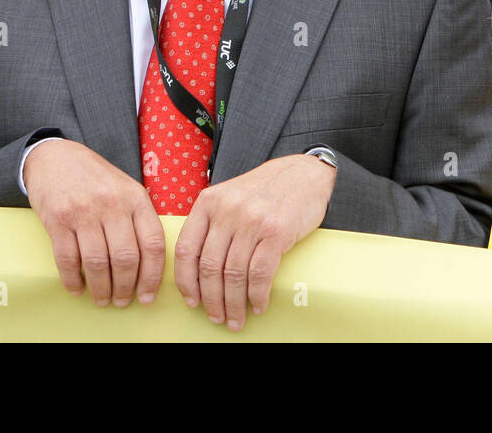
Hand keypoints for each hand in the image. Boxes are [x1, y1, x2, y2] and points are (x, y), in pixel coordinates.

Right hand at [24, 139, 165, 307]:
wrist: (56, 158)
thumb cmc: (96, 179)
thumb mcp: (126, 189)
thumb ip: (139, 218)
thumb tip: (151, 263)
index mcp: (136, 198)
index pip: (153, 243)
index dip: (153, 276)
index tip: (147, 295)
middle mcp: (112, 204)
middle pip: (126, 258)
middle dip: (126, 287)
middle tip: (122, 301)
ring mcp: (84, 211)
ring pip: (97, 263)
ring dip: (101, 288)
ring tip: (102, 299)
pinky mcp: (57, 219)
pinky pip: (67, 259)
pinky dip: (73, 280)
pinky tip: (77, 288)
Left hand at [174, 153, 334, 329]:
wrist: (305, 173)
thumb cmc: (267, 189)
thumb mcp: (230, 195)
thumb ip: (212, 222)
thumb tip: (198, 268)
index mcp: (209, 202)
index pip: (187, 249)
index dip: (186, 281)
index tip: (191, 301)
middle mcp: (227, 210)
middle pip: (210, 267)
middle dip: (211, 300)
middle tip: (217, 317)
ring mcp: (252, 220)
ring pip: (234, 274)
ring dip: (234, 304)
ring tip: (237, 319)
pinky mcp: (277, 231)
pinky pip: (260, 273)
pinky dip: (257, 295)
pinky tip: (259, 305)